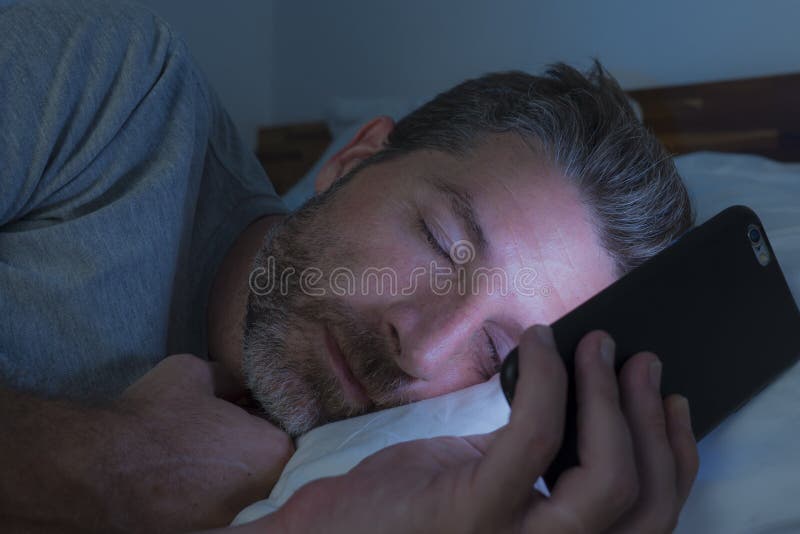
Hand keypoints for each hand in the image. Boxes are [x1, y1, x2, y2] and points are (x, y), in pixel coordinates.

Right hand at [116, 354, 294, 530]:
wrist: (97, 471)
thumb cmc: (150, 419)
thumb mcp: (194, 373)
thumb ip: (228, 377)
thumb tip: (238, 382)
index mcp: (274, 450)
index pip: (280, 432)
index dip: (256, 423)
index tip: (232, 421)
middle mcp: (267, 492)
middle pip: (268, 467)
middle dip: (247, 455)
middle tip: (213, 446)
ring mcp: (239, 521)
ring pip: (246, 494)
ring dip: (229, 482)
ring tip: (196, 469)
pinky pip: (221, 514)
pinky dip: (207, 503)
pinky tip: (183, 490)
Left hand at [231, 326, 696, 533]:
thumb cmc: (402, 507)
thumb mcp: (485, 486)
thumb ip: (535, 460)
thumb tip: (579, 392)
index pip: (645, 522)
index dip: (671, 460)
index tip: (665, 402)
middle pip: (642, 506)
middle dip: (650, 424)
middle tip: (638, 359)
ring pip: (605, 478)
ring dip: (611, 400)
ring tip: (598, 346)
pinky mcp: (472, 513)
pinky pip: (535, 435)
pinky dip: (546, 379)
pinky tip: (537, 342)